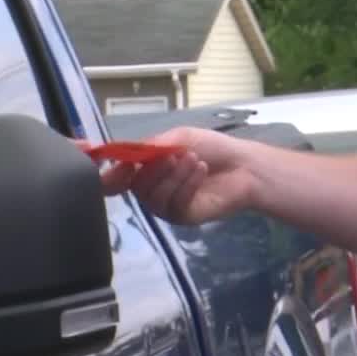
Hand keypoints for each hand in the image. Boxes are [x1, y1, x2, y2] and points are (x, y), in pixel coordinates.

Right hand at [79, 128, 259, 224]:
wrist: (243, 165)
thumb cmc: (211, 147)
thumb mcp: (177, 138)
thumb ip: (149, 147)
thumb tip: (121, 155)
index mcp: (147, 169)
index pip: (119, 177)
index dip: (113, 174)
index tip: (122, 164)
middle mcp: (151, 189)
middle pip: (135, 186)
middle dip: (154, 169)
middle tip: (173, 155)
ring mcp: (165, 205)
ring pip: (153, 196)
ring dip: (173, 175)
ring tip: (194, 160)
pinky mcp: (181, 217)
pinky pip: (173, 204)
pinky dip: (186, 184)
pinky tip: (201, 170)